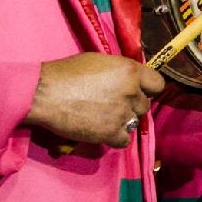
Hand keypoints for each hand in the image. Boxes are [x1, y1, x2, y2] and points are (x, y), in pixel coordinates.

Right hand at [23, 53, 165, 147]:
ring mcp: (122, 113)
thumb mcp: (98, 62)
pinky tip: (102, 130)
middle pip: (143, 105)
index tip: (137, 92)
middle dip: (130, 106)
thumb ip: (119, 71)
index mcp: (130, 71)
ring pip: (135, 122)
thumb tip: (129, 78)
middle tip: (111, 105)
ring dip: (123, 122)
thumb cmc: (65, 73)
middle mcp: (131, 91)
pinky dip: (115, 137)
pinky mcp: (111, 132)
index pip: (157, 84)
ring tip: (104, 118)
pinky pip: (124, 140)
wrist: (44, 93)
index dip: (147, 89)